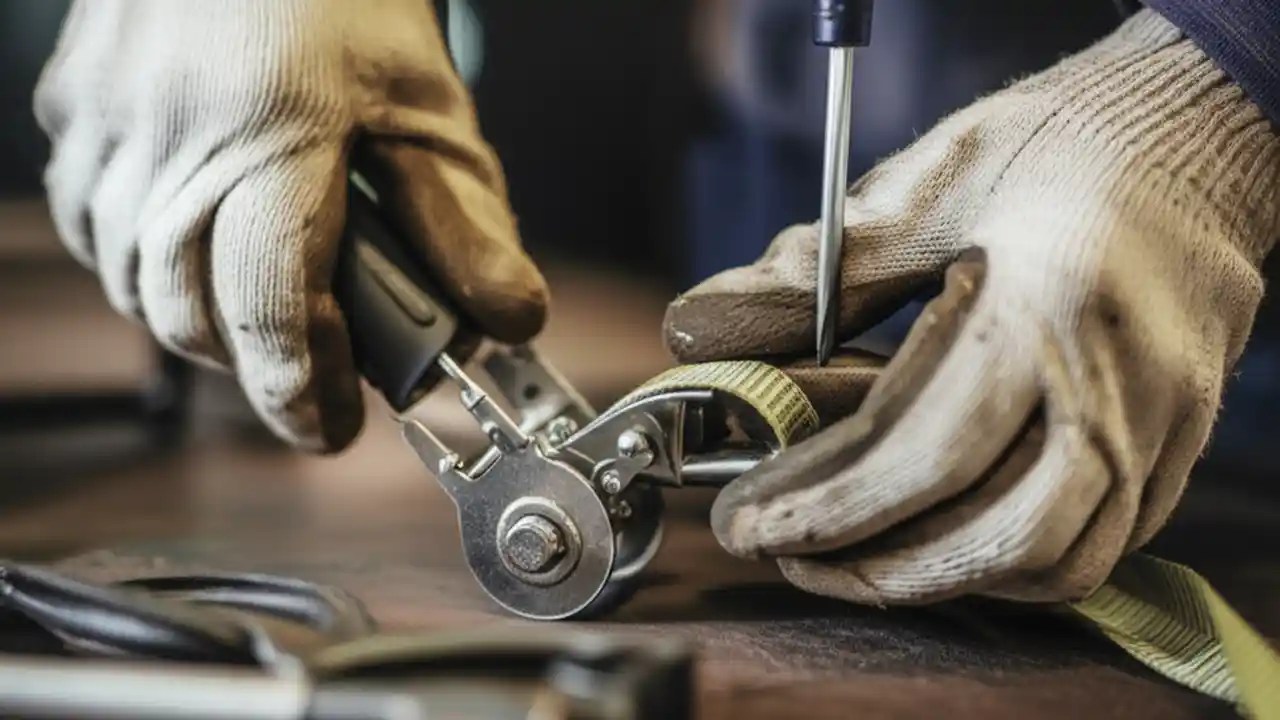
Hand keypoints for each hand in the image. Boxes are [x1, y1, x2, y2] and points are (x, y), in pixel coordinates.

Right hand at [35, 0, 546, 451]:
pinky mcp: (72, 117)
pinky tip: (207, 256)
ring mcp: (107, 127)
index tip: (330, 429)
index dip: (300, 389)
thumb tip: (508, 320)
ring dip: (211, 326)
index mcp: (274, 134)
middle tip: (324, 374)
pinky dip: (155, 272)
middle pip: (197, 317)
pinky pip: (99, 235)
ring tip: (277, 310)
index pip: (269, 306)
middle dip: (264, 367)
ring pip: (138, 288)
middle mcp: (172, 136)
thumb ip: (465, 224)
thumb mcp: (429, 108)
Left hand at [664, 11, 1279, 604]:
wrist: (1197, 131)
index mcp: (1048, 305)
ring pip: (1059, 562)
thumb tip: (698, 328)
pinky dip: (1008, 563)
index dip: (825, 507)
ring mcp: (1166, 421)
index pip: (927, 453)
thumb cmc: (1061, 141)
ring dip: (940, 578)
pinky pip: (1102, 543)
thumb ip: (814, 269)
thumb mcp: (929, 181)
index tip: (748, 524)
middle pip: (1000, 537)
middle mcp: (1122, 382)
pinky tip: (940, 534)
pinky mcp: (1181, 440)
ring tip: (852, 553)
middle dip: (874, 565)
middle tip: (788, 551)